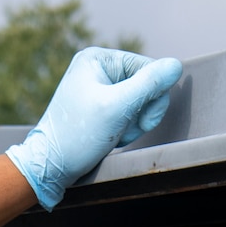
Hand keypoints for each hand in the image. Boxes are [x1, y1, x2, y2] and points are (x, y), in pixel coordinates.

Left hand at [6, 47, 184, 208]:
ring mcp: (98, 88)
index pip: (148, 68)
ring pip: (139, 103)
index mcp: (98, 58)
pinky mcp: (100, 107)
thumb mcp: (117, 108)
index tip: (140, 120)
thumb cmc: (78, 136)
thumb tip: (176, 65)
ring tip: (115, 135)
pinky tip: (111, 138)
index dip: (152, 96)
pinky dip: (126, 129)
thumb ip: (149, 85)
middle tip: (126, 130)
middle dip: (142, 112)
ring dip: (134, 124)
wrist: (50, 167)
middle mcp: (97, 68)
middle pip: (145, 85)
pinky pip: (128, 114)